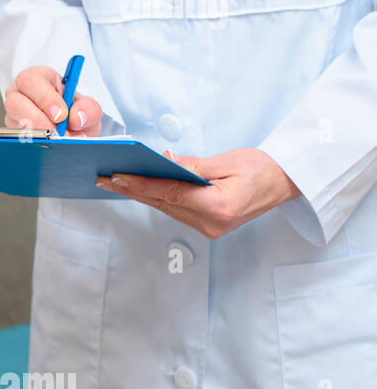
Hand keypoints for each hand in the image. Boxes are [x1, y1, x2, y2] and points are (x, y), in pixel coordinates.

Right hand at [5, 65, 101, 135]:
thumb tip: (76, 117)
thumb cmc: (75, 111)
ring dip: (35, 134)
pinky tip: (49, 147)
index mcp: (39, 78)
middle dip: (37, 120)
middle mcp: (20, 93)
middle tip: (57, 133)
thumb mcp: (88, 108)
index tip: (61, 115)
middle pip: (14, 102)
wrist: (73, 129)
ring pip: (12, 122)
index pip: (31, 80)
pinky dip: (33, 144)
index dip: (44, 98)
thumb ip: (88, 109)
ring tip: (57, 141)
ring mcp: (13, 114)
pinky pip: (15, 139)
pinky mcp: (12, 132)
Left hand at [95, 148, 301, 238]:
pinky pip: (174, 210)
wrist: (286, 183)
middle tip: (103, 178)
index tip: (117, 177)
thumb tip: (163, 160)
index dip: (141, 184)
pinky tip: (138, 189)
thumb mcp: (229, 160)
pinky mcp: (207, 226)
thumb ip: (193, 164)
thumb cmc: (263, 168)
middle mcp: (212, 223)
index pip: (170, 194)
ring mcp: (209, 228)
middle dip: (131, 190)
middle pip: (162, 203)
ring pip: (165, 208)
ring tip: (114, 182)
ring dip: (140, 195)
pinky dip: (156, 198)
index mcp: (220, 206)